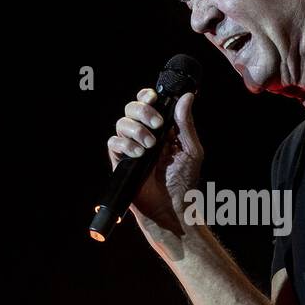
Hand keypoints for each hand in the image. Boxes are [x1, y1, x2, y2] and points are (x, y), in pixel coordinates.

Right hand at [106, 88, 202, 237]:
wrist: (171, 208)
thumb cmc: (184, 182)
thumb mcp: (191, 150)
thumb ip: (186, 124)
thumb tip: (187, 97)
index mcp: (160, 129)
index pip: (148, 103)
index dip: (147, 96)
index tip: (154, 98)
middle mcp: (143, 134)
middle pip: (131, 108)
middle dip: (143, 111)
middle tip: (157, 124)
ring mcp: (130, 147)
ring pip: (121, 123)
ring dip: (136, 129)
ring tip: (150, 145)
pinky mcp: (120, 162)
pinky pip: (113, 143)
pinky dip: (125, 144)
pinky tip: (138, 154)